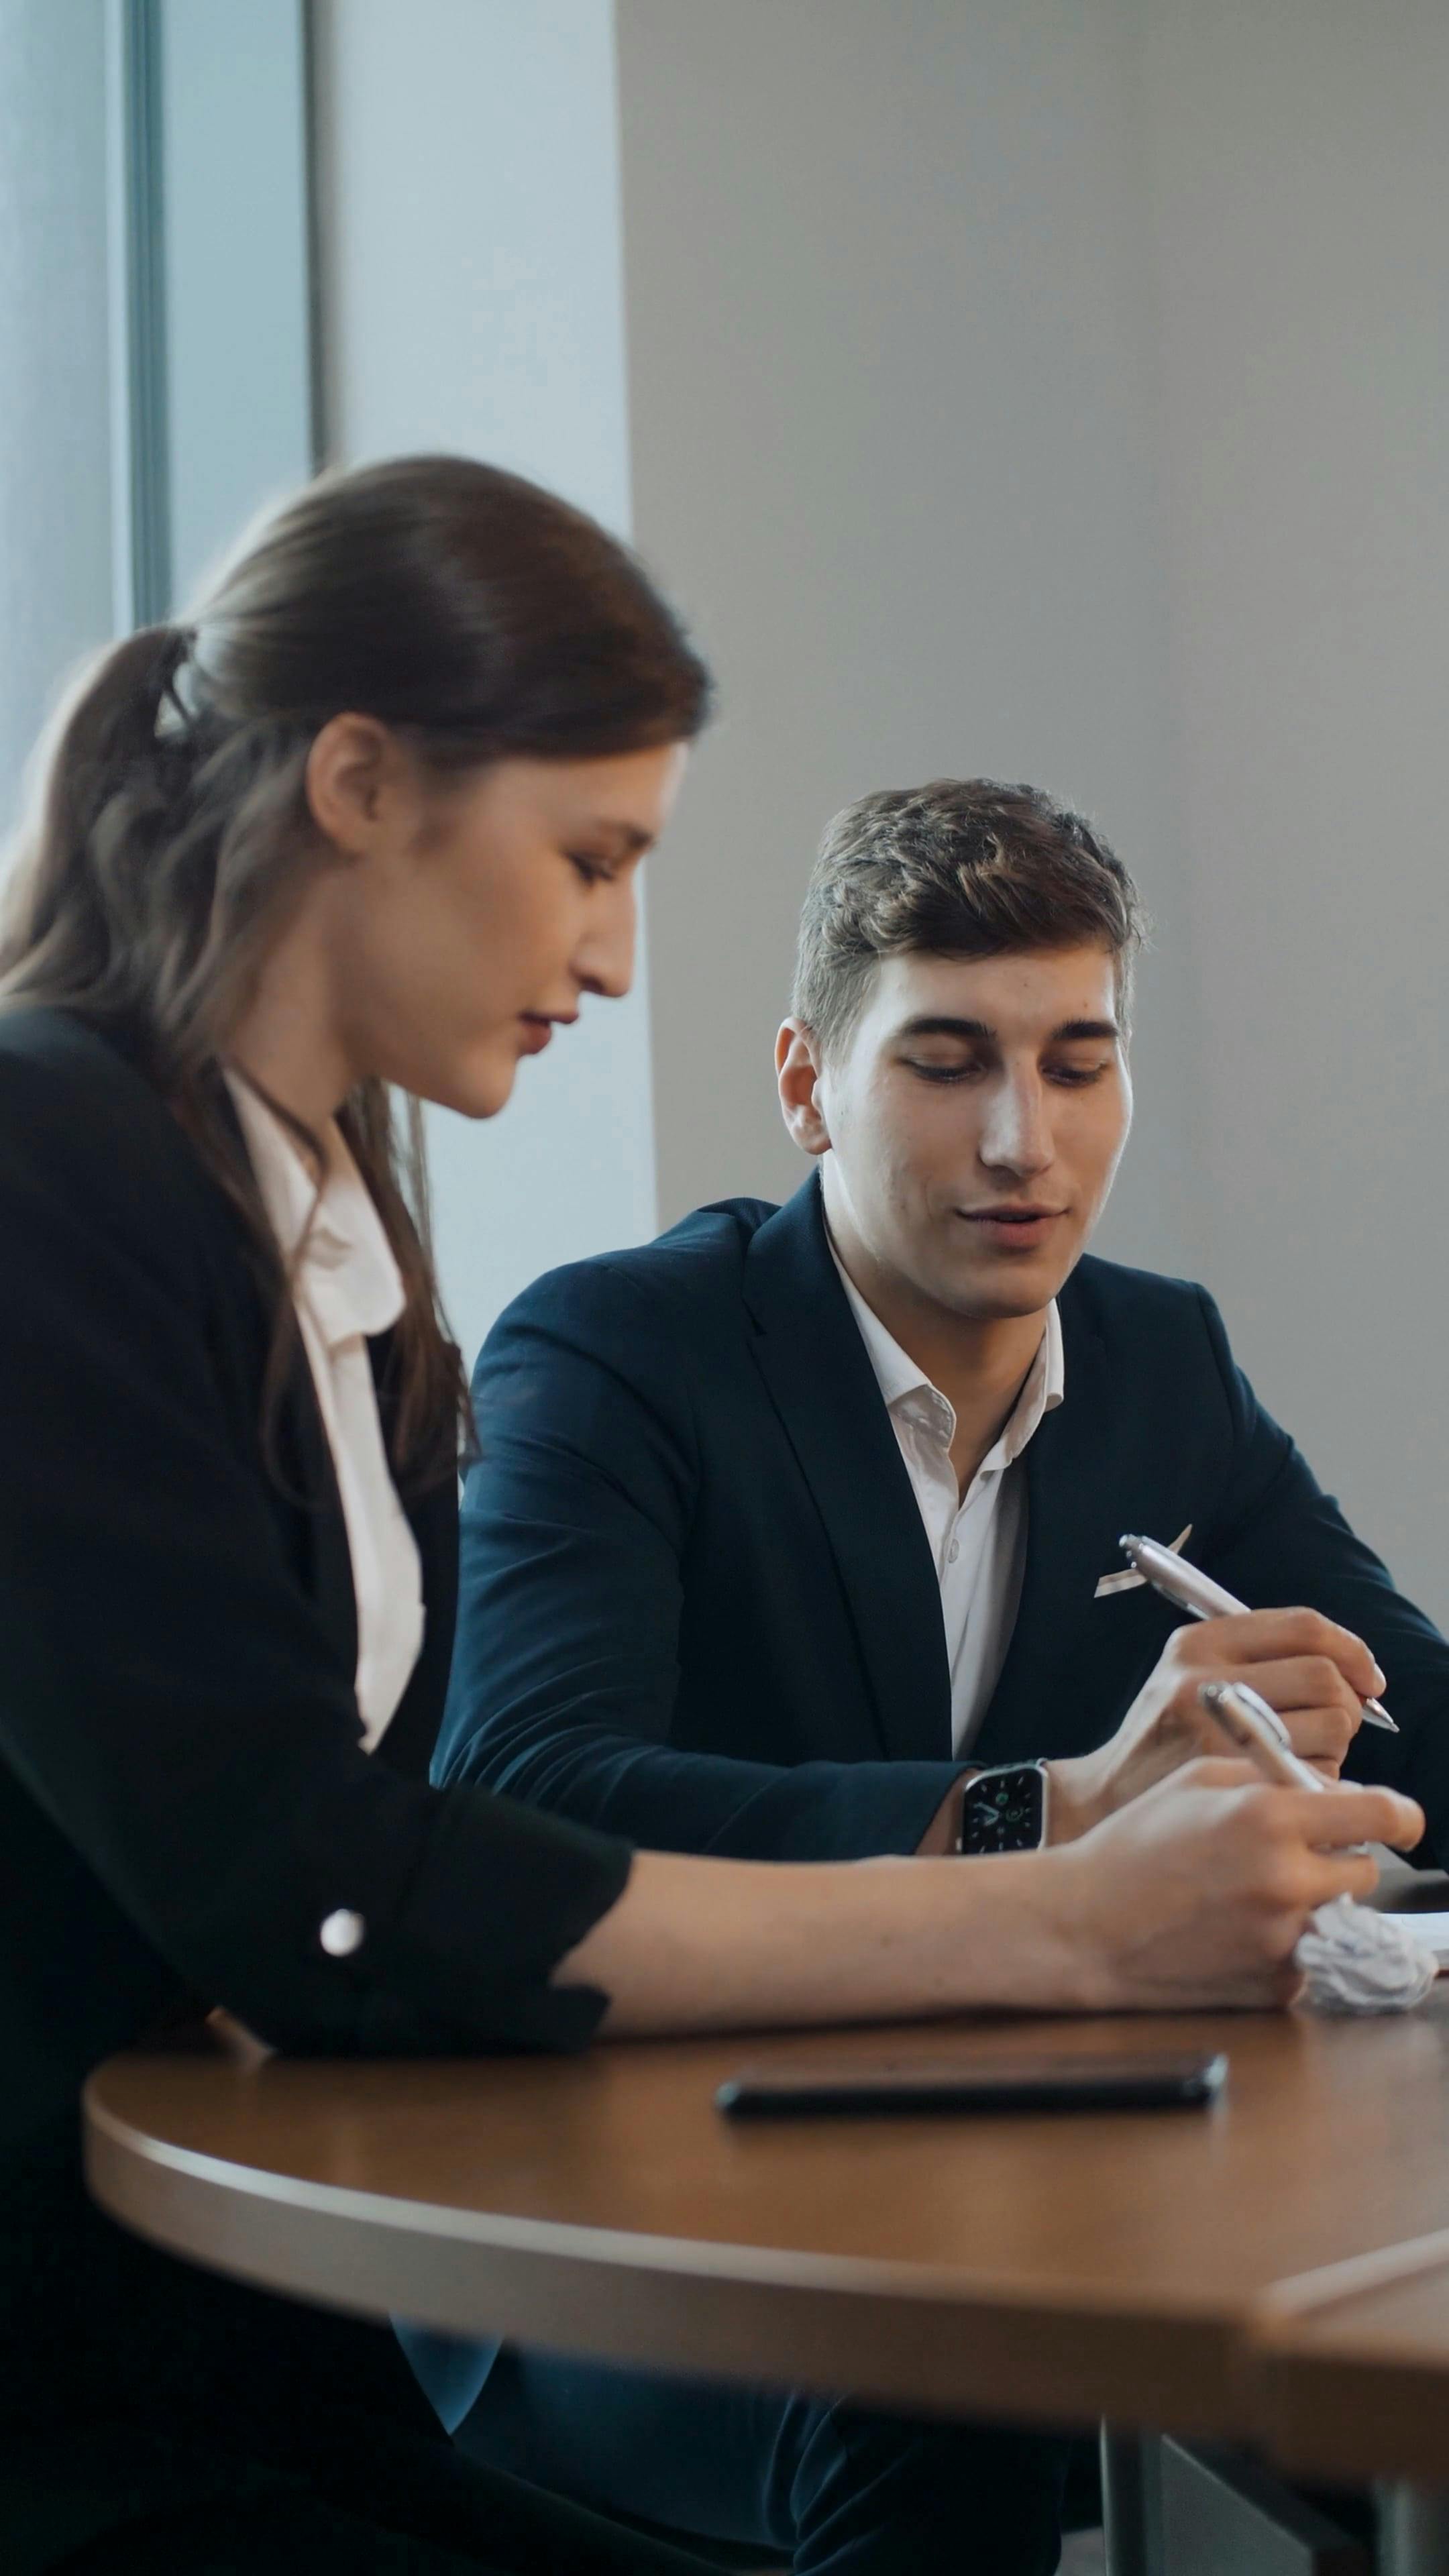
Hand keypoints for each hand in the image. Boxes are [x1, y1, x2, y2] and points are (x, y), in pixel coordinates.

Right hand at [1043, 1607, 1386, 1842]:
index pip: (1304, 1627)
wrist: (1110, 1799)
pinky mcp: (1239, 1784)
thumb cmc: (1167, 1739)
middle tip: (1335, 1725)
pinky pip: (1319, 1777)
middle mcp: (1207, 1682)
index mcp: (1198, 1644)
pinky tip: (1285, 1788)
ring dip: (1336, 1748)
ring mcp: (1222, 1736)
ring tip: (1299, 1759)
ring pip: (1333, 1730)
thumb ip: (1259, 1658)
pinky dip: (1318, 1784)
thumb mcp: (1189, 1675)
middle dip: (1348, 1705)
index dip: (1352, 1650)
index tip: (1368, 1677)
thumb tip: (1357, 1672)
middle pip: (1327, 1680)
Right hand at [1054, 1760, 1423, 2011]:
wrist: (1086, 1926)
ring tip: (1249, 1894)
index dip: (1400, 1815)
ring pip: (1337, 1914)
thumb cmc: (1134, 1845)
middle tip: (1289, 1854)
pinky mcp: (1276, 1986)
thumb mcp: (1197, 1778)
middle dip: (1337, 1857)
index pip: (1378, 1814)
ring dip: (1311, 1901)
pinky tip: (1233, 1931)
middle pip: (1364, 1868)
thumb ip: (1273, 1775)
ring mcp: (1285, 1940)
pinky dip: (1284, 1943)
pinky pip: (1307, 1956)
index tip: (1402, 1821)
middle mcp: (1287, 1880)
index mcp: (1270, 1818)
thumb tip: (1332, 1791)